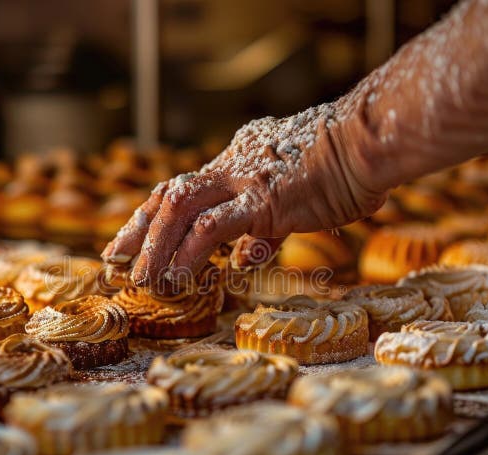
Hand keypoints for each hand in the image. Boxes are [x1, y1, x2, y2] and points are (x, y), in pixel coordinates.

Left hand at [101, 104, 387, 286]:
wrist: (372, 142)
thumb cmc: (349, 170)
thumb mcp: (300, 201)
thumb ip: (266, 229)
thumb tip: (244, 256)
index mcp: (241, 159)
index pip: (186, 187)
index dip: (155, 216)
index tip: (134, 241)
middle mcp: (234, 164)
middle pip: (170, 194)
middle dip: (139, 228)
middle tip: (115, 259)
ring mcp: (245, 180)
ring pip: (179, 208)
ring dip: (157, 245)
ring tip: (143, 280)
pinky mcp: (262, 200)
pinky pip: (213, 227)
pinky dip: (190, 252)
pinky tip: (179, 278)